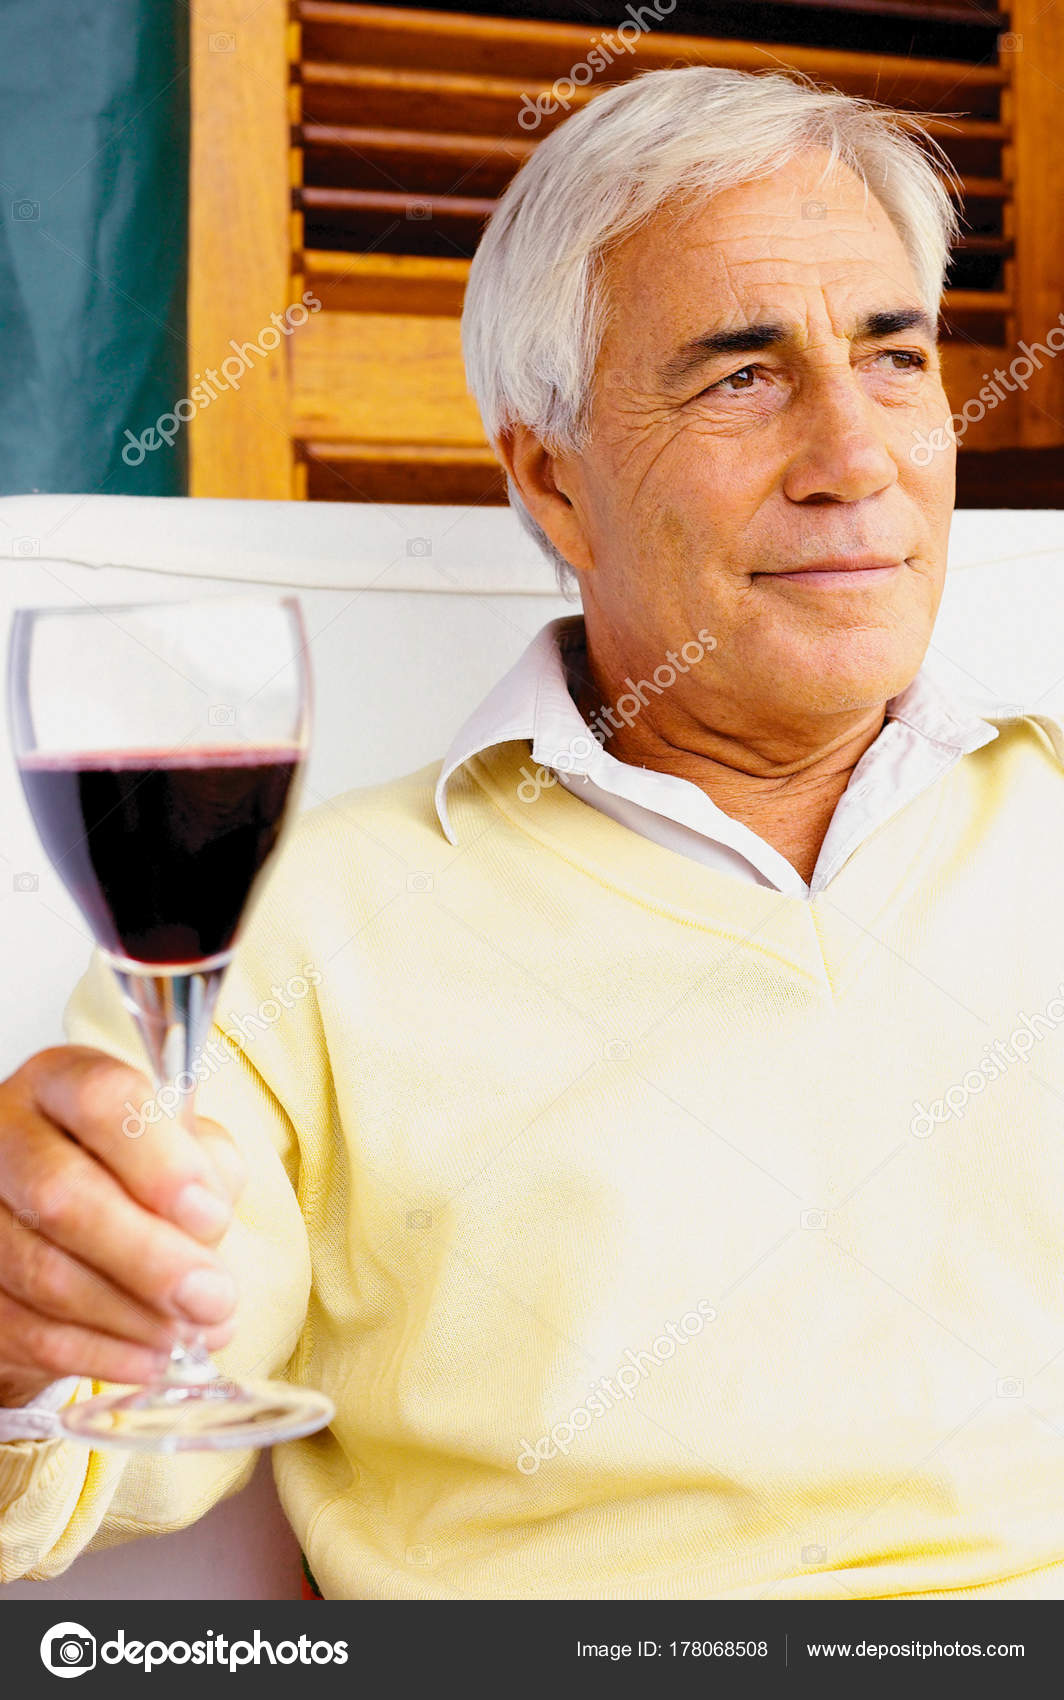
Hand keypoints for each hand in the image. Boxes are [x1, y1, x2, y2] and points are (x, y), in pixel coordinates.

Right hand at [0, 1046, 245, 1407]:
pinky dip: (97, 1352)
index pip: (103, 1100)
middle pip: (61, 1195)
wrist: (76, 1226)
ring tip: (190, 1332)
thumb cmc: (138, 1171)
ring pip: (43, 1273)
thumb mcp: (185, 1146)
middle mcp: (5, 1135)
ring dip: (130, 1316)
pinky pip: (26, 1330)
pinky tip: (148, 1357)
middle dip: (149, 1258)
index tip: (212, 1216)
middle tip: (213, 1297)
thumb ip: (207, 1168)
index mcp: (63, 1082)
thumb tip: (207, 1222)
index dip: (160, 1162)